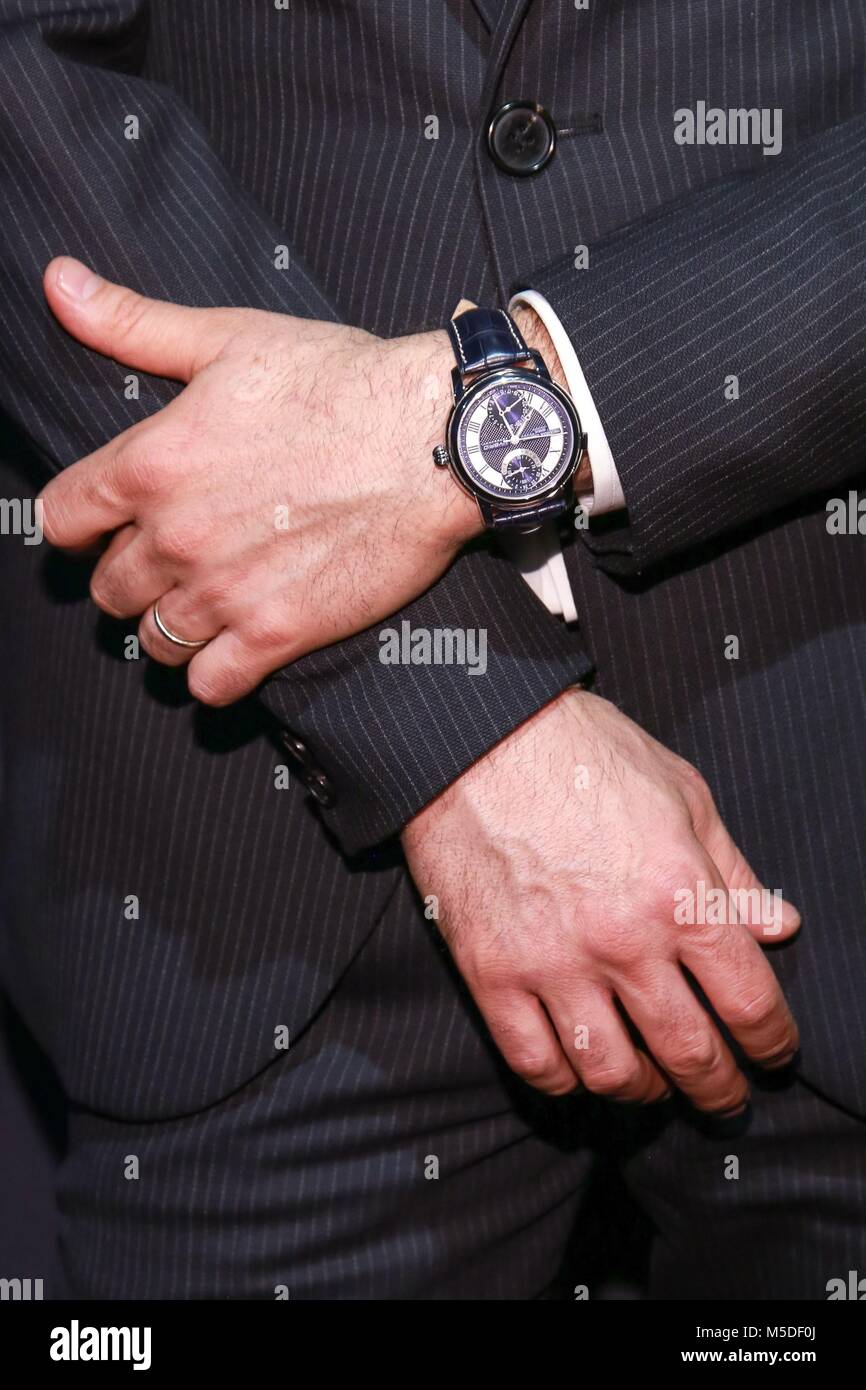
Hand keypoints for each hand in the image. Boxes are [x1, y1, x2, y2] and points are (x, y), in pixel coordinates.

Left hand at [38, 257, 482, 703]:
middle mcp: (176, 535)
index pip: (61, 519)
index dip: (77, 524)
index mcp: (151, 464)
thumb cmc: (339, 383)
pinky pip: (211, 685)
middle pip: (107, 589)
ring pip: (154, 641)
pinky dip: (212, 674)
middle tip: (167, 561)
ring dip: (169, 626)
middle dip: (128, 576)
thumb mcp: (229, 339)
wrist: (434, 439)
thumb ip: (134, 324)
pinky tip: (232, 647)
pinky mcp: (277, 632)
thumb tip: (60, 284)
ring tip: (200, 604)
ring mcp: (225, 591)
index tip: (102, 524)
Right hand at [402, 688, 800, 1111]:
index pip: (749, 1002)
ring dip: (643, 1093)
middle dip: (718, 1089)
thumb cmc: (585, 752)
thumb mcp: (682, 793)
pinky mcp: (491, 972)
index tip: (772, 1052)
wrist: (475, 736)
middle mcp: (623, 941)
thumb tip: (781, 928)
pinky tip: (580, 1070)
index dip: (772, 1042)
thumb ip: (732, 869)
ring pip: (612, 1072)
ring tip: (652, 1087)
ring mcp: (552, 963)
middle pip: (689, 1052)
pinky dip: (564, 1082)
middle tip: (725, 1097)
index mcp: (681, 893)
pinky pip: (534, 1060)